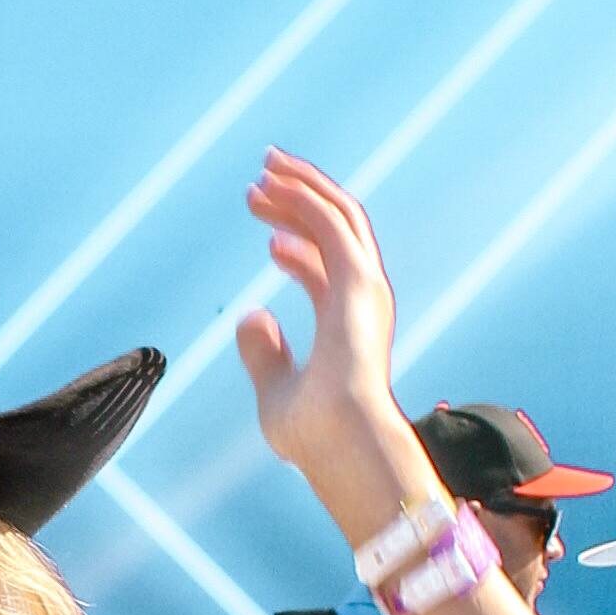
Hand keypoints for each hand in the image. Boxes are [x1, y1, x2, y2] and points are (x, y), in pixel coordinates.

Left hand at [232, 151, 427, 541]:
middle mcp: (362, 300)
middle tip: (261, 180)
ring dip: (301, 187)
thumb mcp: (276, 392)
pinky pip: (331, 223)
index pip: (327, 269)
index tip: (265, 236)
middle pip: (334, 232)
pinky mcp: (358, 281)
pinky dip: (303, 198)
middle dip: (300, 200)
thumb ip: (263, 355)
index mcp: (348, 324)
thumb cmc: (315, 436)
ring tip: (264, 169)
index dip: (296, 245)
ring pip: (338, 216)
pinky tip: (271, 188)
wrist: (341, 445)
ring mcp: (365, 288)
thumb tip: (250, 314)